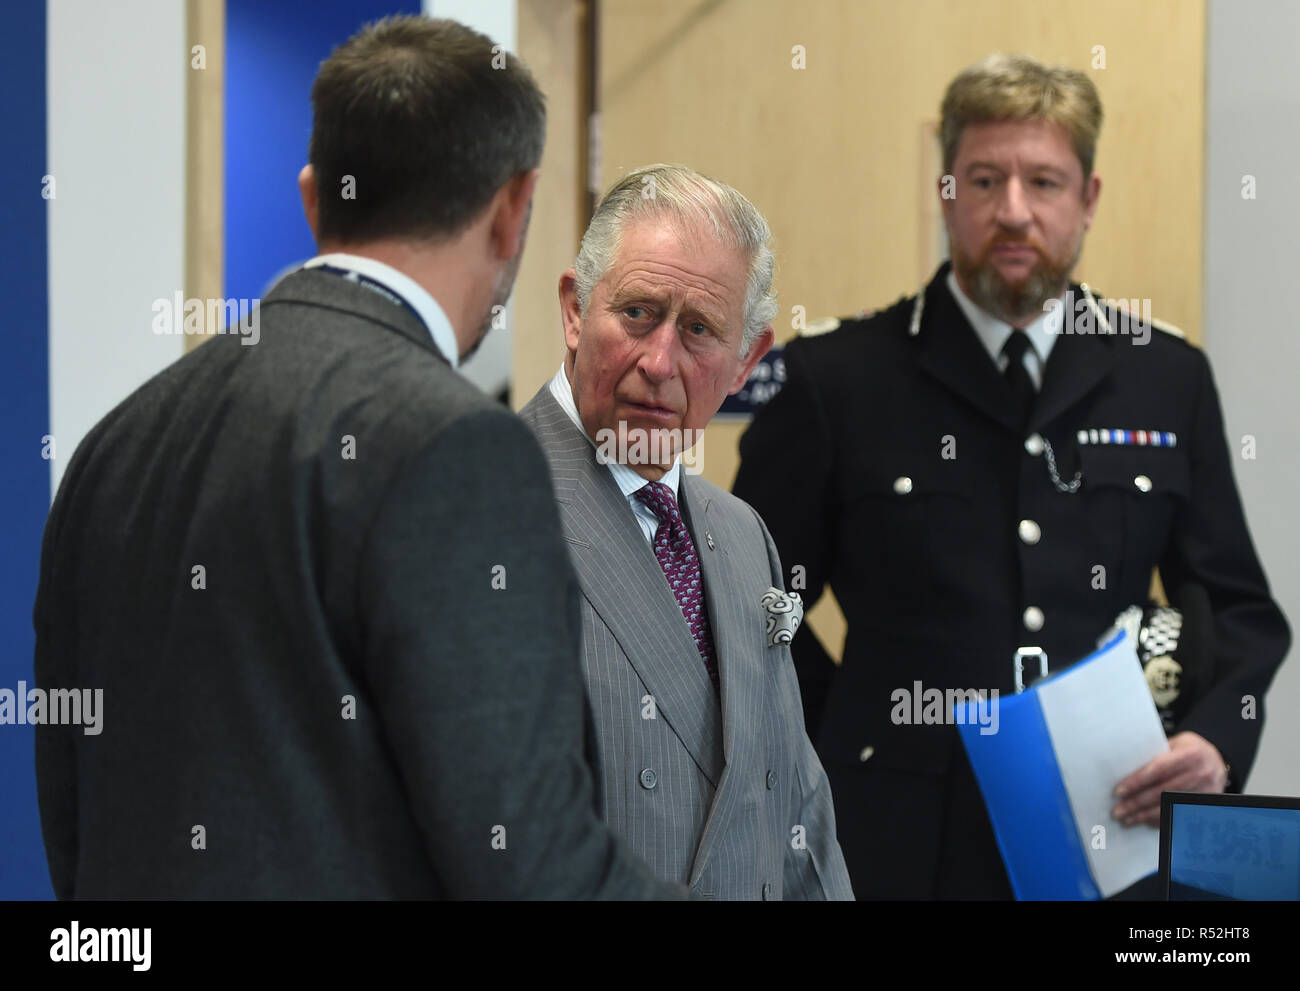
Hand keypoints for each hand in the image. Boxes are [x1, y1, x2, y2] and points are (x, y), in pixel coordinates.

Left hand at [1111, 732, 1228, 827]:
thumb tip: (1126, 771)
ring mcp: (1207, 790)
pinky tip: (1147, 821)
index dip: (1138, 781)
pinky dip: (1161, 819)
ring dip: (1146, 815)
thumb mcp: (1175, 744)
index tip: (1120, 791)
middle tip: (1118, 810)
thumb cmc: (1190, 750)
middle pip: (1162, 791)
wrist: (1217, 759)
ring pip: (1170, 805)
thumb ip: (1156, 754)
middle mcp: (1200, 773)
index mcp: (1190, 754)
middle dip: (1137, 803)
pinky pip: (1180, 814)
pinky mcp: (1208, 803)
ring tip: (1128, 818)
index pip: (1158, 769)